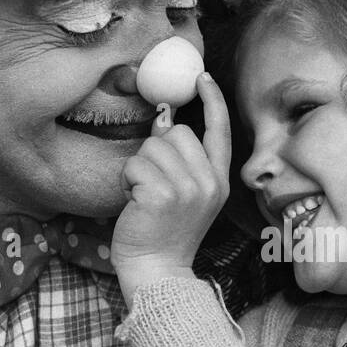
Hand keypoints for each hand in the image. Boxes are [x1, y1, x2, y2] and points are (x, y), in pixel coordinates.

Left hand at [111, 72, 230, 298]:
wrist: (157, 270)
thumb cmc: (164, 232)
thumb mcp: (187, 196)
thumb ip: (183, 161)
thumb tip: (166, 122)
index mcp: (219, 181)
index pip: (219, 131)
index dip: (213, 100)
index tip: (202, 77)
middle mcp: (208, 182)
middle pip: (177, 133)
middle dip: (156, 152)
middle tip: (153, 183)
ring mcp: (187, 188)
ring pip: (152, 147)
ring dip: (139, 169)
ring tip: (144, 197)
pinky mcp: (161, 194)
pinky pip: (134, 166)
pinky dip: (127, 182)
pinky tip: (135, 205)